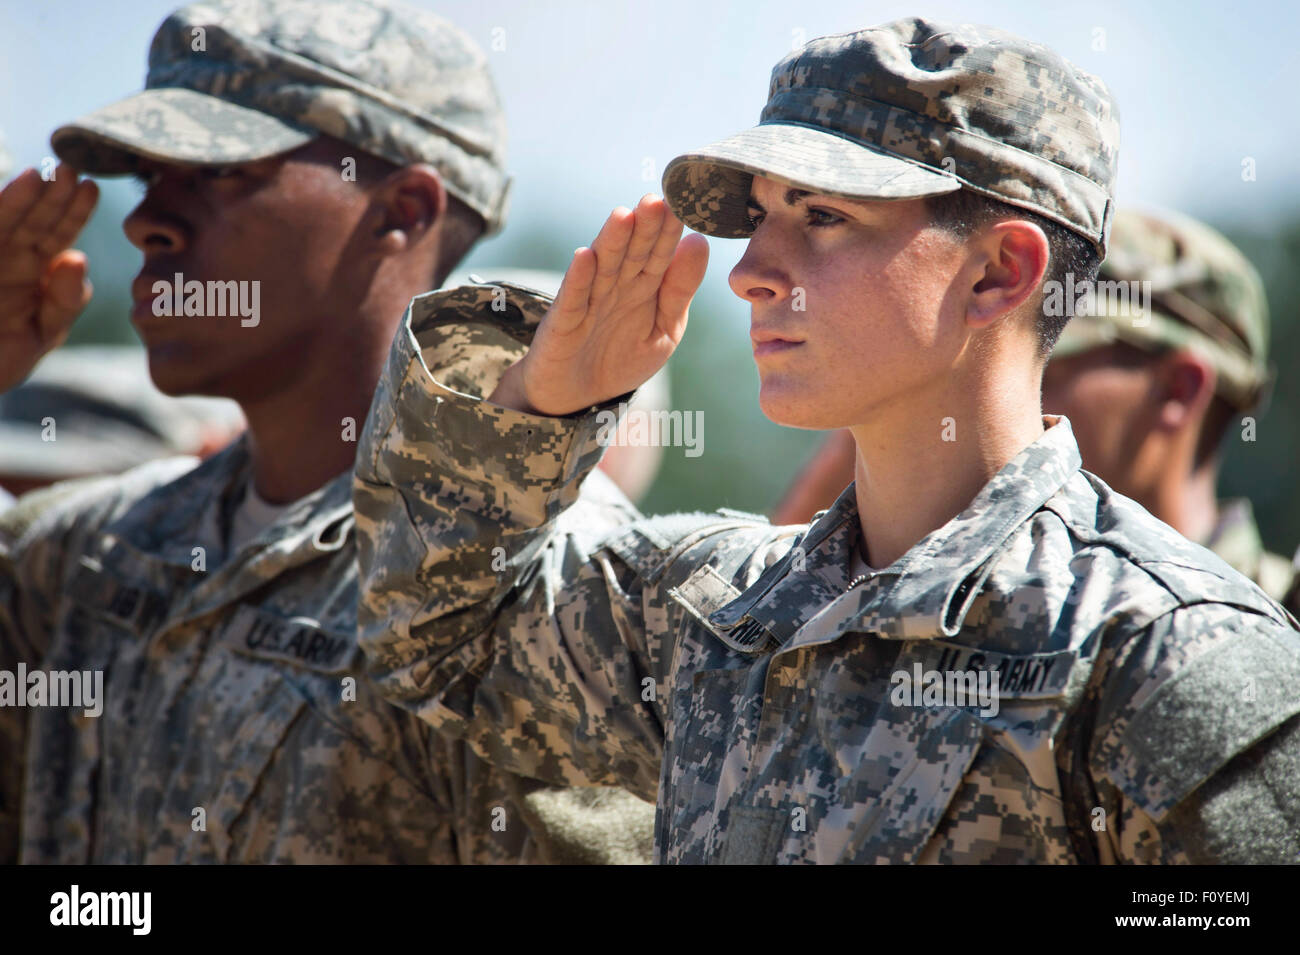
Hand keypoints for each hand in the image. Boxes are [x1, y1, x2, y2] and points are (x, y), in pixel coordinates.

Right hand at [0, 164, 98, 391]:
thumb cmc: (2, 358)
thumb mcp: (44, 333)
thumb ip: (65, 301)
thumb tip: (77, 257)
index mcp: (35, 269)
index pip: (59, 234)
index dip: (75, 211)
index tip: (92, 188)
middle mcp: (8, 257)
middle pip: (33, 220)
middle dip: (51, 195)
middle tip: (70, 168)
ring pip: (2, 224)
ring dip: (17, 199)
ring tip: (38, 177)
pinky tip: (9, 201)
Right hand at [492, 194, 707, 415]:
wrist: (577, 396)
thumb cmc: (622, 359)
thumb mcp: (664, 330)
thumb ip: (680, 291)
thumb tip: (699, 242)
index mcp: (645, 286)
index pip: (661, 253)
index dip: (670, 231)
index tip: (686, 205)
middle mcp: (616, 287)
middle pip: (632, 253)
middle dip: (644, 228)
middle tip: (657, 201)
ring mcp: (588, 302)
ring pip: (603, 268)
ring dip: (612, 243)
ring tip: (624, 216)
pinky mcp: (562, 323)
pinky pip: (572, 299)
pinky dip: (578, 279)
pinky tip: (585, 256)